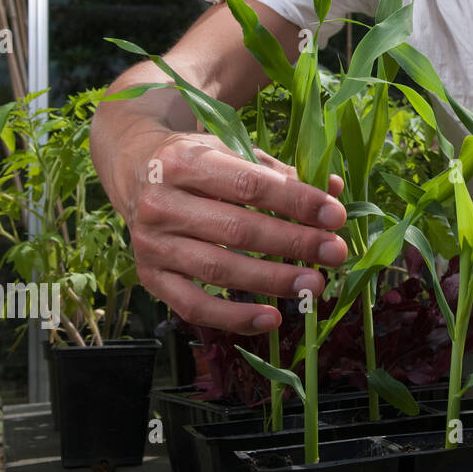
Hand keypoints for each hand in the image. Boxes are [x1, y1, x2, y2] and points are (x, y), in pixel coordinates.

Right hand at [123, 130, 347, 334]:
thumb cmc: (200, 161)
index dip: (296, 202)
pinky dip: (234, 318)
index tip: (335, 216)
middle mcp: (162, 203)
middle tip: (335, 253)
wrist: (136, 170)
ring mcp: (152, 244)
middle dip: (293, 244)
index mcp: (186, 161)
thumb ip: (282, 172)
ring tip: (315, 285)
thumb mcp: (234, 152)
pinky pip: (193, 306)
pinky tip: (272, 319)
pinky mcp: (150, 277)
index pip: (250, 185)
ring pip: (219, 270)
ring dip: (272, 281)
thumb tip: (335, 190)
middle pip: (237, 230)